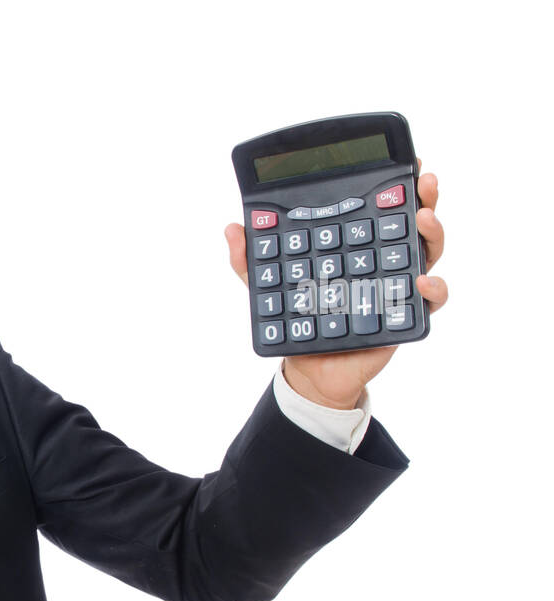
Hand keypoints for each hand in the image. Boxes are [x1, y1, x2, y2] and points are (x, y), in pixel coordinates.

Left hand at [224, 160, 448, 409]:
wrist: (310, 370)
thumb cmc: (298, 319)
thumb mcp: (268, 287)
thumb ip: (250, 259)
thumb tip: (232, 228)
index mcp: (357, 242)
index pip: (380, 206)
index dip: (397, 184)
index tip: (407, 163)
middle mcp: (383, 257)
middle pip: (413, 221)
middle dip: (425, 197)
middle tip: (424, 183)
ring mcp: (398, 283)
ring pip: (428, 251)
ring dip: (432, 232)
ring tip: (423, 218)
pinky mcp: (406, 314)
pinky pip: (432, 300)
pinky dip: (435, 288)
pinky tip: (421, 281)